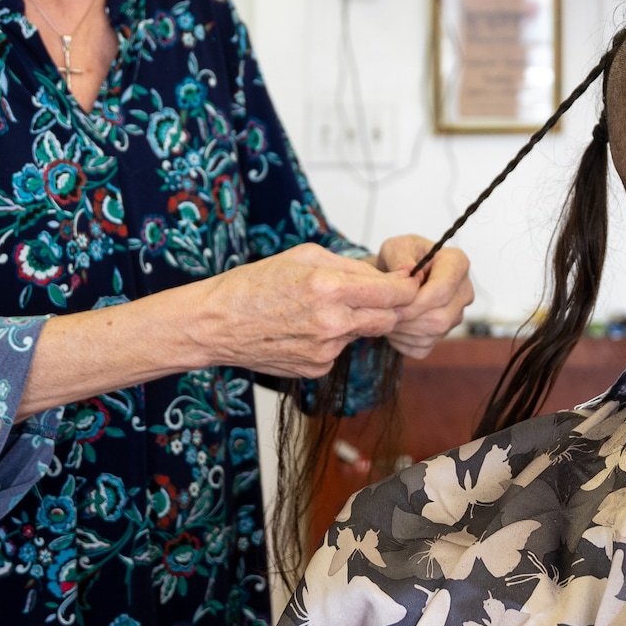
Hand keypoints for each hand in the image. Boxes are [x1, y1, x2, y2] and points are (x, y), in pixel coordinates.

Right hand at [191, 244, 417, 377]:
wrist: (218, 324)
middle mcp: (333, 323)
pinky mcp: (317, 369)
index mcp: (331, 288)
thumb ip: (351, 266)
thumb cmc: (255, 284)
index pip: (395, 293)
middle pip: (388, 319)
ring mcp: (326, 351)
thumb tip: (389, 275)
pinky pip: (340, 350)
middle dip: (388, 307)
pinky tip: (304, 330)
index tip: (407, 282)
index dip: (407, 287)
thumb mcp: (304, 256)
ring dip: (354, 321)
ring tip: (319, 310)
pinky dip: (332, 339)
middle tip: (373, 295)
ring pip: (362, 334)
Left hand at [376, 235, 474, 358]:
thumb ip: (400, 257)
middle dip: (409, 318)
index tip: (394, 302)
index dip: (417, 301)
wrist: (397, 277)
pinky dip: (402, 341)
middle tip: (385, 312)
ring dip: (403, 330)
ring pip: (432, 334)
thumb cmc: (400, 258)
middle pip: (441, 317)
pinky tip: (393, 325)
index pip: (443, 290)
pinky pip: (423, 347)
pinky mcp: (444, 334)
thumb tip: (409, 274)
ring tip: (385, 316)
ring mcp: (456, 315)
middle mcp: (464, 291)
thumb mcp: (396, 247)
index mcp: (458, 264)